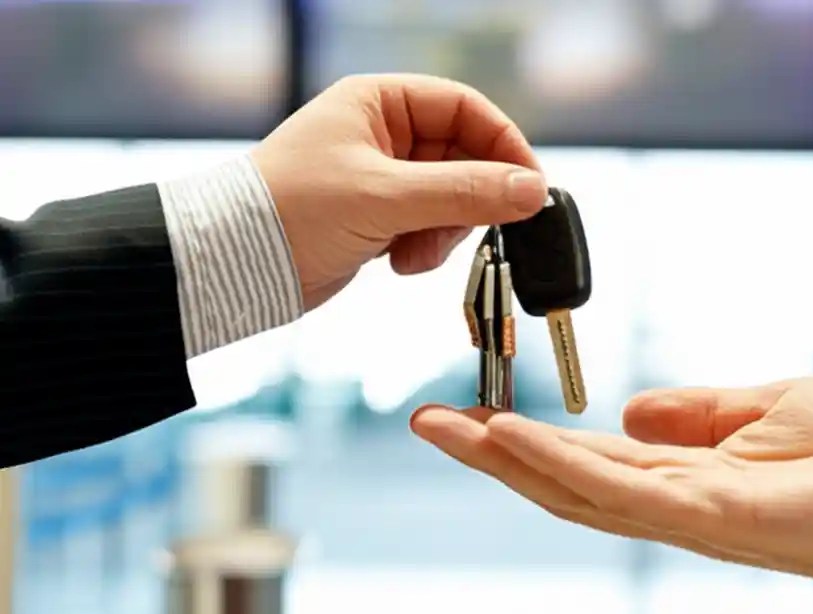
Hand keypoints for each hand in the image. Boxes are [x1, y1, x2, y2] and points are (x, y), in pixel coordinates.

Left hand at [250, 74, 547, 309]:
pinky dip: (425, 248)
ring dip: (446, 231)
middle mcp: (382, 134)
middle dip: (471, 199)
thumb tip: (533, 192)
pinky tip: (397, 262)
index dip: (504, 145)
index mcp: (378, 102)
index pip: (467, 109)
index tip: (529, 187)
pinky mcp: (377, 218)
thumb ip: (465, 193)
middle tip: (476, 229)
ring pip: (452, 198)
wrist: (233, 267)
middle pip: (465, 157)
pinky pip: (429, 226)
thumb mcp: (386, 197)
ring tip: (415, 253)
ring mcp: (382, 178)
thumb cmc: (289, 210)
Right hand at [410, 375, 812, 597]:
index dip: (526, 440)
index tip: (470, 413)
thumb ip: (700, 413)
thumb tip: (635, 410)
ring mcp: (706, 517)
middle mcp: (687, 503)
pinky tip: (526, 442)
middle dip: (498, 456)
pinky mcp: (735, 518)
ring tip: (459, 430)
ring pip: (589, 496)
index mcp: (694, 474)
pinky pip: (638, 496)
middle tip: (432, 424)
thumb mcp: (771, 405)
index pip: (592, 459)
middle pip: (573, 482)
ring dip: (517, 464)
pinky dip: (574, 470)